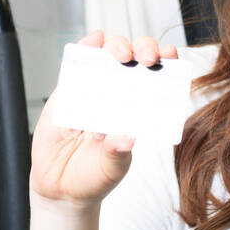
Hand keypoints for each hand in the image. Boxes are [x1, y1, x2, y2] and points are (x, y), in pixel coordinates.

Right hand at [29, 30, 178, 209]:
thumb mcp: (112, 169)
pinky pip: (76, 64)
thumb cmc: (94, 177)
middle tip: (146, 59)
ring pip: (106, 56)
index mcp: (136, 110)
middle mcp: (117, 95)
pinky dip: (85, 47)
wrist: (60, 188)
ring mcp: (91, 90)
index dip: (165, 63)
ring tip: (121, 55)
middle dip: (143, 51)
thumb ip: (118, 153)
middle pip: (134, 60)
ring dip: (116, 47)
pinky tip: (93, 41)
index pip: (156, 79)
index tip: (170, 56)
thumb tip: (127, 139)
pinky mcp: (66, 91)